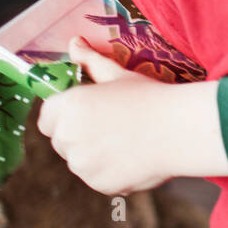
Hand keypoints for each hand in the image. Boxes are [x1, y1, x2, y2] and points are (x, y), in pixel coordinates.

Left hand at [38, 36, 184, 195]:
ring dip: (93, 155)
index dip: (64, 116)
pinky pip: (97, 178)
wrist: (180, 130)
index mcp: (69, 107)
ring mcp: (84, 165)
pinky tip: (132, 156)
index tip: (85, 114)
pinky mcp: (100, 184)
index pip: (46, 118)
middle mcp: (69, 137)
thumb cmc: (150, 98)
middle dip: (78, 135)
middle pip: (61, 141)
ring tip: (125, 142)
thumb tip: (74, 43)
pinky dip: (109, 172)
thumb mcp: (118, 75)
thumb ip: (90, 61)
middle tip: (110, 126)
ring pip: (79, 161)